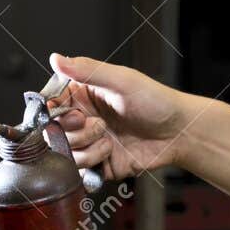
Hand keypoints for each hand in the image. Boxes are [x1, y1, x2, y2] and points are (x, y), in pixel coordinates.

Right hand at [47, 52, 190, 180]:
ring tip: (110, 139)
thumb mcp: (121, 80)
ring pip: (66, 153)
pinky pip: (81, 171)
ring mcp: (90, 143)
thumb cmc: (155, 101)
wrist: (179, 132)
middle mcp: (83, 119)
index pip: (49, 105)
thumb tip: (55, 58)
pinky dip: (94, 163)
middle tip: (100, 125)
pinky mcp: (99, 164)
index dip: (55, 113)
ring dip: (88, 148)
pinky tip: (111, 153)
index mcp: (82, 95)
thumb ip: (86, 70)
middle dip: (75, 132)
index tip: (73, 113)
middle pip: (54, 133)